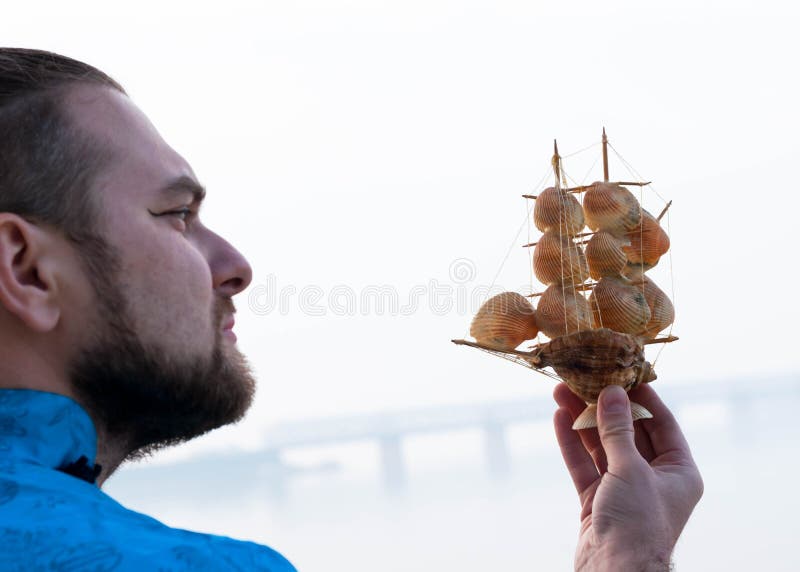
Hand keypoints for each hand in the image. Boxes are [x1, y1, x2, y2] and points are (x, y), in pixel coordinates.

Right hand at [553, 383, 702, 571]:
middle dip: (605, 407)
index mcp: (679, 472)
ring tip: (562, 391)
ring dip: (582, 420)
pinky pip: (585, 466)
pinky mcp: (598, 501)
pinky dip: (572, 443)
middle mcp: (654, 478)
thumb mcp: (631, 469)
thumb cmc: (637, 524)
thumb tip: (613, 393)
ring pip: (602, 447)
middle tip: (586, 379)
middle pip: (628, 433)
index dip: (643, 398)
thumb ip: (618, 430)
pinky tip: (559, 418)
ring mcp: (624, 490)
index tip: (624, 373)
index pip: (663, 424)